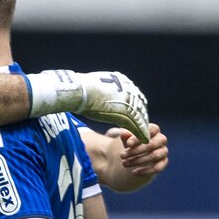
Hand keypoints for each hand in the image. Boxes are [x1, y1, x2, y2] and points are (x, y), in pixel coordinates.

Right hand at [31, 69, 149, 141]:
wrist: (76, 91)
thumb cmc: (75, 89)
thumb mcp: (89, 87)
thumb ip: (96, 91)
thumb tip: (86, 92)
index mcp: (120, 80)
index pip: (131, 94)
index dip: (132, 106)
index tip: (131, 114)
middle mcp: (127, 88)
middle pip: (139, 104)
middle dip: (139, 116)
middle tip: (140, 127)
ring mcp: (128, 99)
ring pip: (140, 115)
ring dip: (141, 126)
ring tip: (143, 136)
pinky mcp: (126, 111)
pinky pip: (137, 123)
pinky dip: (140, 132)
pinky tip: (143, 139)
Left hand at [108, 122, 166, 190]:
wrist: (135, 156)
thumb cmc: (131, 143)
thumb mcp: (127, 138)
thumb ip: (126, 135)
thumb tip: (124, 133)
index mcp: (154, 130)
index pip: (151, 130)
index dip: (140, 137)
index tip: (128, 144)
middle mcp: (161, 139)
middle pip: (152, 144)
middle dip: (136, 151)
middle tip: (121, 155)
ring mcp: (163, 151)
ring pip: (155, 155)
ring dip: (138, 160)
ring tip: (124, 164)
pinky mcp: (163, 162)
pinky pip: (158, 167)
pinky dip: (146, 171)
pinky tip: (134, 172)